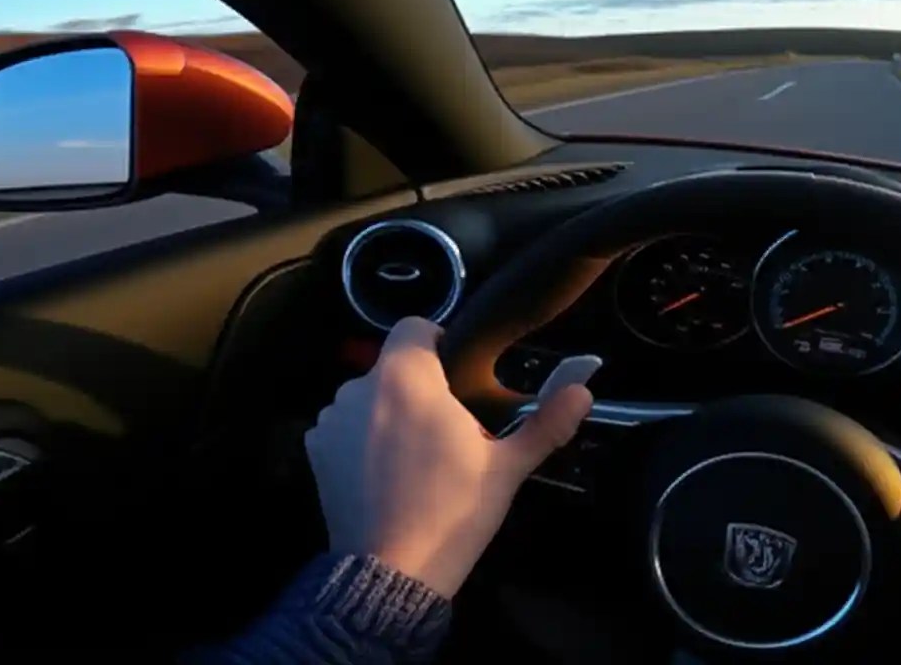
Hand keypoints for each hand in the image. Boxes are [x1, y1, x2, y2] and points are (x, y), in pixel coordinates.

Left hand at [303, 317, 593, 596]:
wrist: (391, 574)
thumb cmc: (453, 511)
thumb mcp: (507, 467)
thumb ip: (546, 422)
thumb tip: (585, 389)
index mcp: (405, 377)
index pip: (415, 326)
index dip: (440, 343)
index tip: (460, 378)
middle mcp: (358, 388)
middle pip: (394, 366)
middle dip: (420, 387)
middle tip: (450, 430)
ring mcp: (331, 421)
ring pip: (369, 398)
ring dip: (389, 413)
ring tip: (417, 459)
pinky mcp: (315, 453)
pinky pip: (345, 428)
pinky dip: (363, 440)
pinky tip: (385, 476)